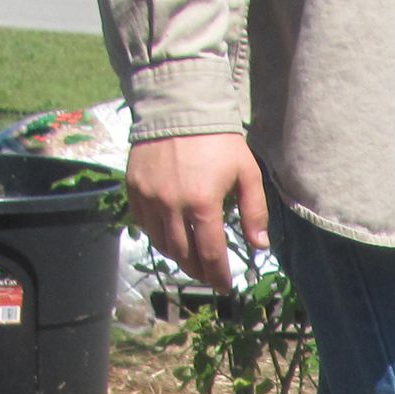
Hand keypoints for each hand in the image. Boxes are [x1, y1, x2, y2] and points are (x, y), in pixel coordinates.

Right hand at [124, 133, 270, 291]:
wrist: (179, 108)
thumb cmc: (219, 141)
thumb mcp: (247, 173)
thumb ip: (255, 212)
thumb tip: (260, 247)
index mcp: (203, 203)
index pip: (210, 254)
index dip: (219, 275)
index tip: (225, 286)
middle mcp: (172, 205)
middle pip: (183, 254)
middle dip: (198, 271)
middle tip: (209, 276)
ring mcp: (149, 197)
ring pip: (161, 243)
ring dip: (178, 257)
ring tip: (191, 259)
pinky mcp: (134, 188)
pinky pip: (144, 224)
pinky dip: (157, 237)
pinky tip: (171, 237)